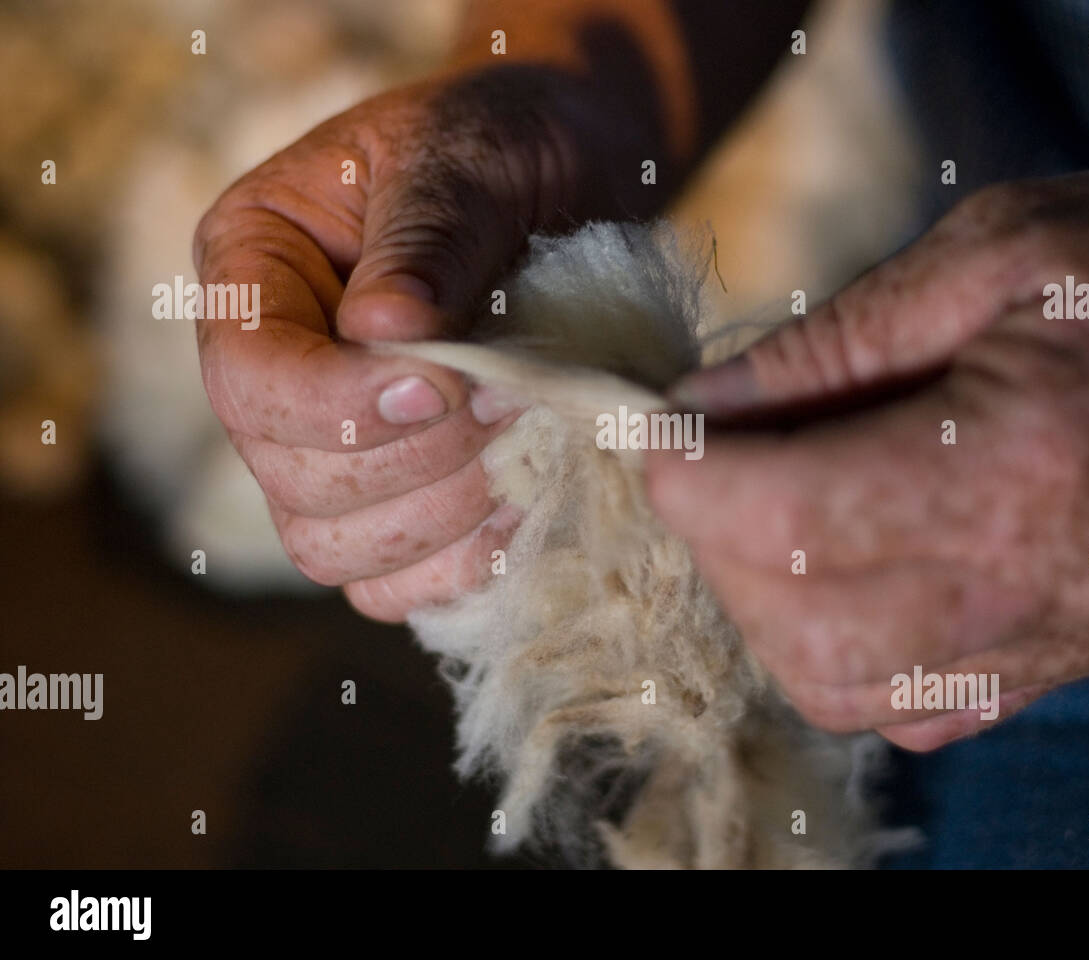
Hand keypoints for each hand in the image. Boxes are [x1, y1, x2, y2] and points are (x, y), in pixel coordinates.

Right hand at [192, 71, 594, 620]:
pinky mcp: (399, 497)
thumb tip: (383, 333)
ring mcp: (332, 445)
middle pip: (287, 478)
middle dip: (413, 461)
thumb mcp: (464, 157)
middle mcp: (277, 372)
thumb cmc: (501, 147)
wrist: (566, 176)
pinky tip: (523, 511)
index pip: (247, 379)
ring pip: (330, 547)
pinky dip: (454, 567)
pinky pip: (390, 583)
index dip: (338, 405)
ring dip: (439, 520)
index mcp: (256, 272)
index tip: (449, 384)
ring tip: (525, 452)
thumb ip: (426, 238)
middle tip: (513, 405)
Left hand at [647, 166, 1088, 749]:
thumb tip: (706, 403)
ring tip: (773, 510)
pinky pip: (911, 712)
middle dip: (717, 543)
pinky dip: (840, 656)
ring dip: (767, 606)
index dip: (691, 482)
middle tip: (714, 461)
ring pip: (841, 687)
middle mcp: (1033, 583)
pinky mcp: (1060, 665)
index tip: (658, 434)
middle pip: (801, 622)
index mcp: (1018, 463)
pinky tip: (846, 573)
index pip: (794, 519)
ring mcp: (1052, 643)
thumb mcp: (997, 252)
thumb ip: (834, 341)